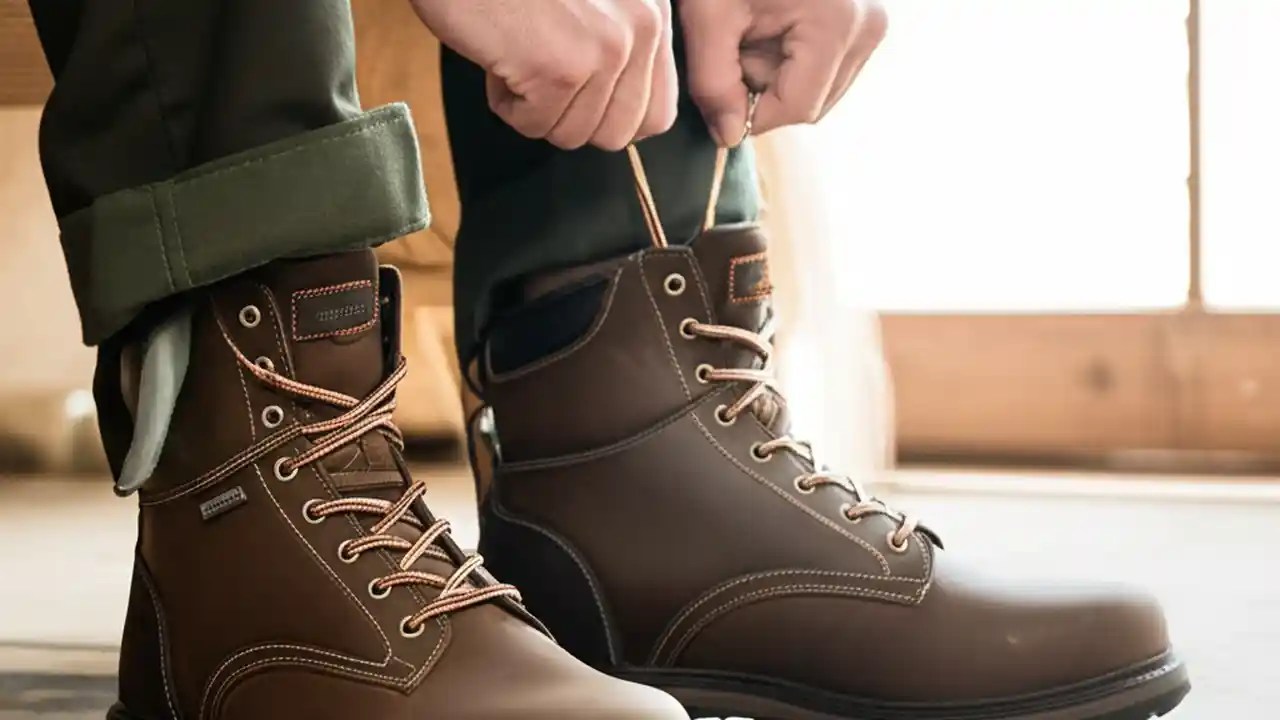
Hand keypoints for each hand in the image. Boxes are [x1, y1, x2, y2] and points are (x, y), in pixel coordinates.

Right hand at [412, 0, 678, 149]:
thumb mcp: (597, 4)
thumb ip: (622, 48)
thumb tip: (624, 121)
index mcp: (654, 12)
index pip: (658, 114)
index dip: (610, 120)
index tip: (578, 97)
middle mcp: (642, 28)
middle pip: (616, 134)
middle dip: (569, 117)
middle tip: (539, 70)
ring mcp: (606, 48)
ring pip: (573, 134)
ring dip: (534, 107)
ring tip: (518, 53)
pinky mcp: (561, 68)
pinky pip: (535, 125)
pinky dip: (506, 102)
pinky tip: (500, 56)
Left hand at [680, 0, 887, 144]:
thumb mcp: (710, 15)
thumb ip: (714, 83)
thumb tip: (729, 137)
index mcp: (837, 24)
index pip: (796, 108)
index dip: (750, 111)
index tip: (719, 84)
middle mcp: (868, 27)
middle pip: (811, 104)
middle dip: (766, 87)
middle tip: (738, 43)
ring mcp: (874, 25)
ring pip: (819, 90)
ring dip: (779, 75)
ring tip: (756, 30)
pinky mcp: (868, 23)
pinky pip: (827, 69)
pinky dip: (794, 60)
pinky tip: (775, 25)